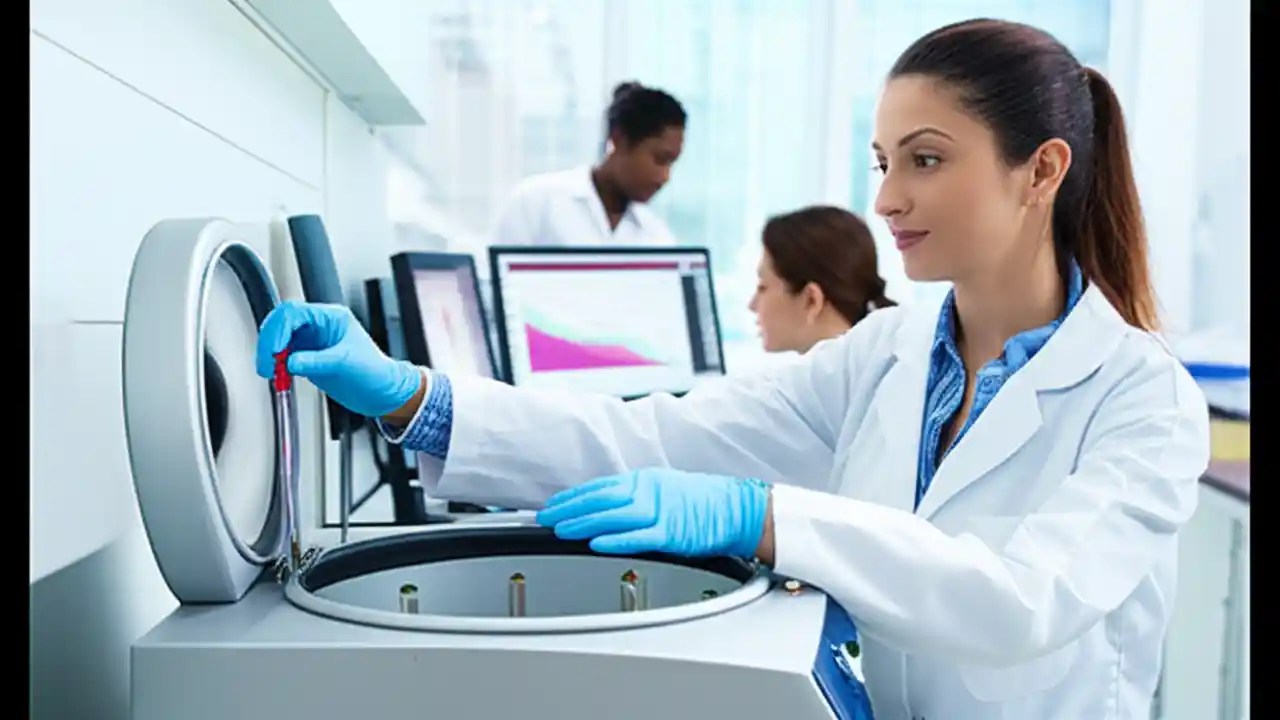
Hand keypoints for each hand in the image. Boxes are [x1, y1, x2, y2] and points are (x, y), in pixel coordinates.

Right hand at [256, 300, 421, 417]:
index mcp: (330, 318)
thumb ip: (317, 361)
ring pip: (279, 340)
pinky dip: (276, 365)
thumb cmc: (375, 372)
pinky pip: (283, 357)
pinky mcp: (307, 359)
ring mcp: (311, 343)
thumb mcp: (346, 363)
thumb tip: (291, 362)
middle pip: (281, 324)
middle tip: (267, 363)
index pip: (294, 313)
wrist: (381, 393)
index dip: (279, 329)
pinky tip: (277, 375)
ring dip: (270, 354)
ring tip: (271, 371)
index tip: (274, 350)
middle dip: (270, 342)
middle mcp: (318, 327)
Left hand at [535, 468, 769, 557]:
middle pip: (599, 499)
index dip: (572, 497)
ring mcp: (660, 511)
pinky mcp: (672, 532)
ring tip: (561, 531)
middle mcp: (649, 491)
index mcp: (644, 480)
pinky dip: (615, 540)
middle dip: (568, 510)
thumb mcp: (664, 488)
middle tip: (544, 518)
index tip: (551, 506)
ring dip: (583, 524)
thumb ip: (636, 495)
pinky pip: (638, 537)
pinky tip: (595, 544)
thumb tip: (606, 506)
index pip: (598, 487)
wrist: (737, 508)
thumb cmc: (704, 501)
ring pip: (612, 516)